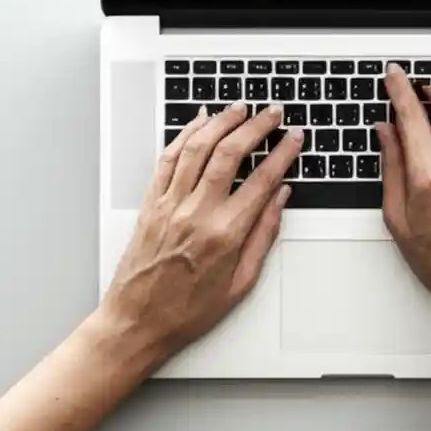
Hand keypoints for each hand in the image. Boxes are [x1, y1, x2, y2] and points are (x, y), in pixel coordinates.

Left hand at [100, 103, 302, 364]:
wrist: (136, 322)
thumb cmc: (187, 311)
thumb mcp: (241, 283)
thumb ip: (263, 235)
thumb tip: (280, 199)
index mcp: (225, 234)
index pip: (263, 180)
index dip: (283, 153)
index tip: (294, 137)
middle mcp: (196, 213)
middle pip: (230, 153)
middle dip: (255, 126)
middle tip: (271, 113)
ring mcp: (170, 205)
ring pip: (198, 147)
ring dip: (221, 121)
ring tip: (239, 108)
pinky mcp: (151, 203)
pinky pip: (168, 159)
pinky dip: (185, 134)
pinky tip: (199, 122)